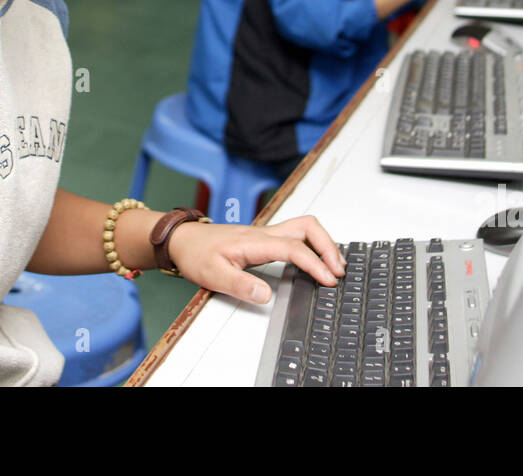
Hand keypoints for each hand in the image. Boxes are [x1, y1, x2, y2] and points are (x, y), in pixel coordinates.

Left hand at [166, 215, 345, 304]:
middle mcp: (264, 233)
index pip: (294, 249)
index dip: (315, 264)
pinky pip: (296, 235)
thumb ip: (241, 285)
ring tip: (334, 265)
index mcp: (255, 242)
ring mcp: (265, 234)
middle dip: (329, 246)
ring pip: (303, 228)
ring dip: (323, 243)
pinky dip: (312, 244)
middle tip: (339, 269)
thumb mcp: (213, 275)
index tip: (328, 279)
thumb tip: (266, 295)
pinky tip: (314, 259)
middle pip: (307, 227)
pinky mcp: (263, 239)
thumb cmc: (196, 254)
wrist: (182, 239)